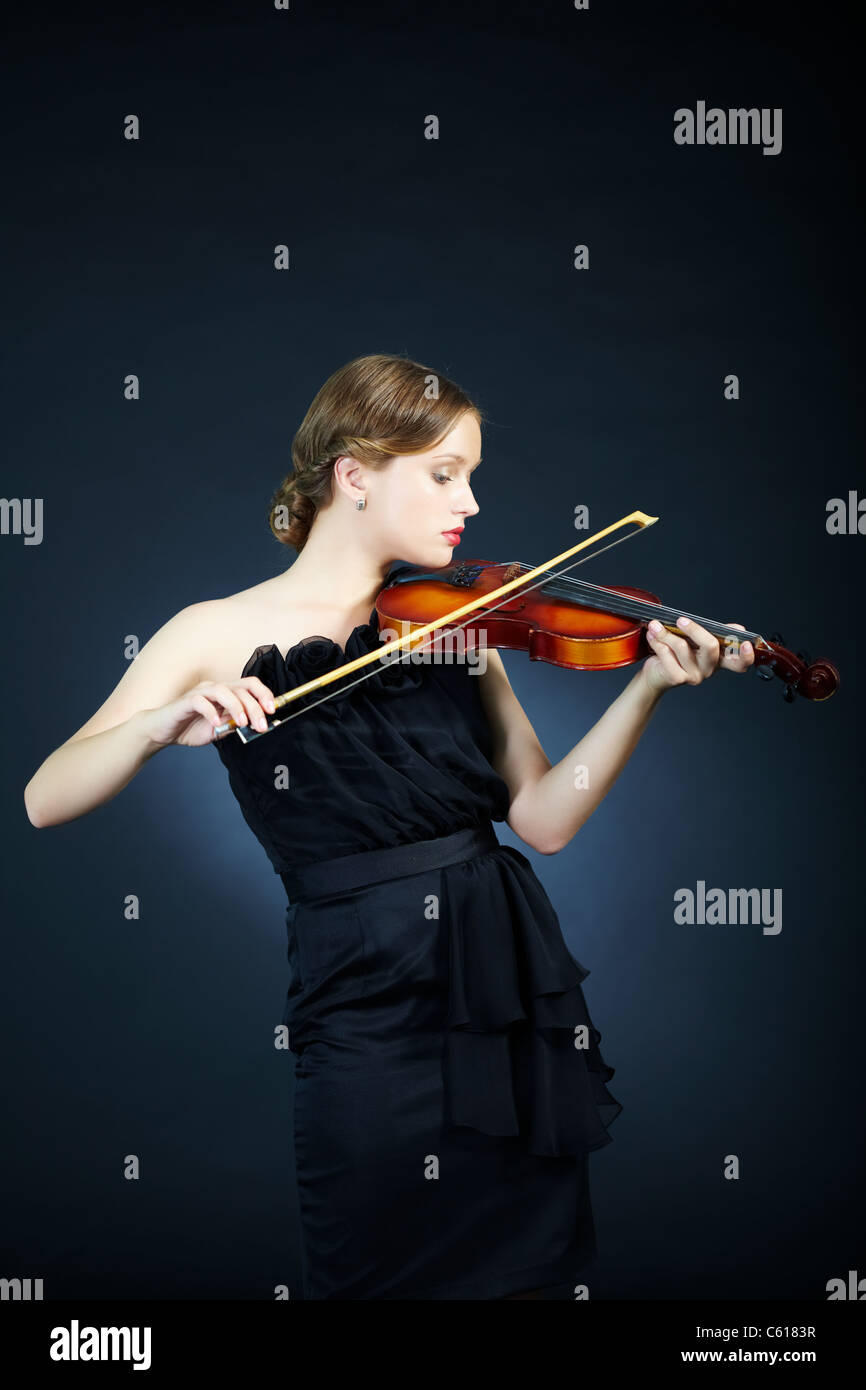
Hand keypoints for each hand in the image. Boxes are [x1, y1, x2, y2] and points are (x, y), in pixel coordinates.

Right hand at [139, 677, 276, 747]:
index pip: (250, 685)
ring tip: (242, 723)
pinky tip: (216, 725)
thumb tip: (257, 726)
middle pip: (242, 689)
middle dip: (255, 707)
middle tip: (261, 725)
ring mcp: (201, 693)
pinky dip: (211, 712)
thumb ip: (236, 726)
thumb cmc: (190, 727)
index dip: (264, 694)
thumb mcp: (220, 730)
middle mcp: (215, 689)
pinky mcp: (186, 701)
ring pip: (224, 691)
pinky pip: (201, 701)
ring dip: (237, 707)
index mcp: (226, 693)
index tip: (272, 711)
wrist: (163, 731)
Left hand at [639, 617, 753, 696]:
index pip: (740, 662)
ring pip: (683, 646)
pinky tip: (652, 637)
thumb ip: (714, 632)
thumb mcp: (697, 641)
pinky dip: (657, 642)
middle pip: (711, 646)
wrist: (655, 674)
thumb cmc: (676, 654)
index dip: (746, 655)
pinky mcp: (678, 678)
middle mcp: (709, 669)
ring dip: (665, 633)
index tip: (746, 643)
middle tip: (681, 620)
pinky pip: (667, 654)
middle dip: (694, 629)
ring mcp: (694, 675)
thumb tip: (738, 629)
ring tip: (655, 626)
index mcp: (718, 659)